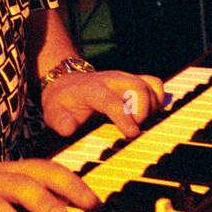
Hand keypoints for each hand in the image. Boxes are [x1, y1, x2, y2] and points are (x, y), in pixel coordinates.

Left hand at [41, 70, 165, 138]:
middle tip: (135, 131)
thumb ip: (60, 122)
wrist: (67, 83)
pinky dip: (158, 100)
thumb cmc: (63, 103)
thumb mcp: (53, 113)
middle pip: (138, 88)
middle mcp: (111, 80)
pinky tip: (149, 115)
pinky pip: (155, 84)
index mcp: (91, 89)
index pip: (111, 101)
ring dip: (152, 108)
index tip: (132, 133)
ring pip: (150, 86)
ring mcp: (125, 78)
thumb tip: (69, 128)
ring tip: (141, 124)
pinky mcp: (134, 79)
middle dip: (143, 112)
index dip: (124, 117)